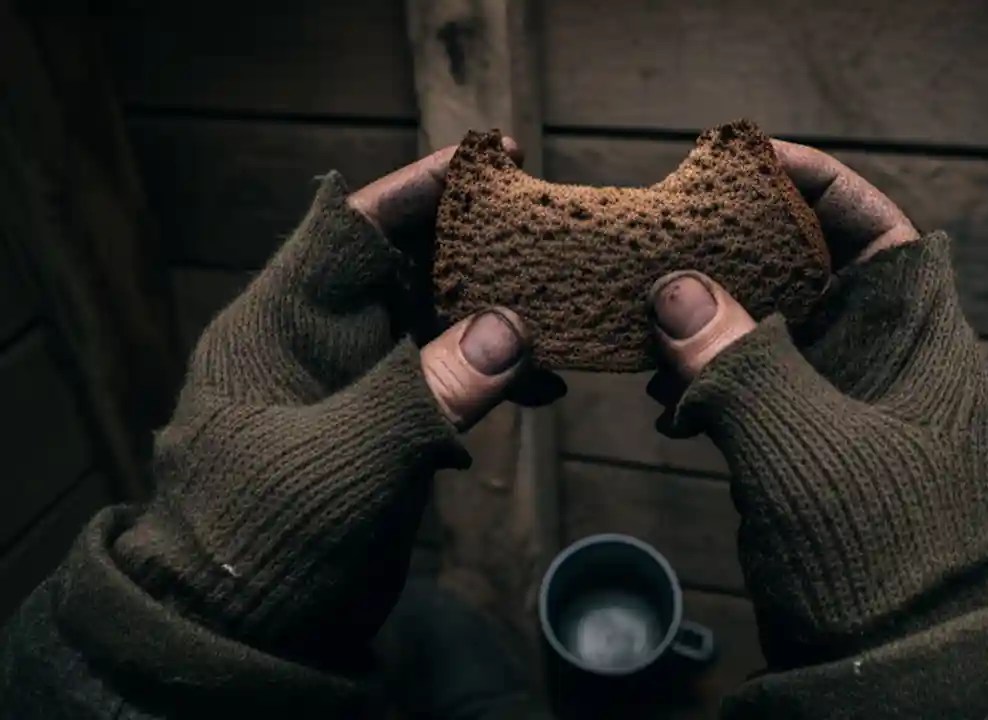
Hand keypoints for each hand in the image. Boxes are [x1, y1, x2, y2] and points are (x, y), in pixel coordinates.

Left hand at [111, 142, 563, 668]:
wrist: (242, 633)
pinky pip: (447, 382)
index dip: (420, 188)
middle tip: (549, 225)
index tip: (490, 157)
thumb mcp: (346, 460)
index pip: (351, 227)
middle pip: (404, 265)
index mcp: (280, 323)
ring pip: (434, 322)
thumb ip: (426, 392)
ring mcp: (353, 386)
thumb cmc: (262, 538)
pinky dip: (494, 377)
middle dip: (475, 244)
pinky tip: (545, 385)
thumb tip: (512, 329)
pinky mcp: (383, 430)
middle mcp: (318, 341)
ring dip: (496, 314)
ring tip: (563, 300)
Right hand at [645, 141, 987, 666]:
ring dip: (714, 325)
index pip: (881, 234)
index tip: (752, 162)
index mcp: (921, 344)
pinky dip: (712, 385)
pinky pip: (757, 393)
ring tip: (653, 325)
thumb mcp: (800, 442)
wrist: (894, 663)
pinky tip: (667, 397)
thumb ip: (737, 359)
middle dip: (743, 256)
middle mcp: (891, 366)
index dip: (822, 187)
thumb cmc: (875, 547)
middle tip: (675, 240)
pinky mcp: (813, 452)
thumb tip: (675, 289)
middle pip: (816, 277)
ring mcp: (851, 411)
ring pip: (776, 337)